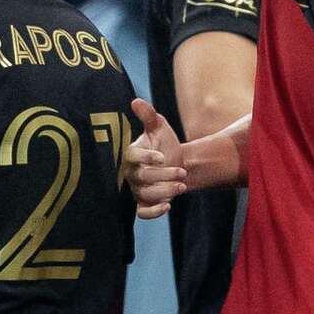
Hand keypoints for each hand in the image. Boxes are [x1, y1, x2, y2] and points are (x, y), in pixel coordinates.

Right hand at [126, 98, 186, 218]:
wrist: (178, 163)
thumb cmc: (165, 144)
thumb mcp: (159, 127)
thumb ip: (148, 116)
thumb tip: (136, 101)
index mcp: (132, 154)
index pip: (132, 156)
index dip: (146, 157)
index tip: (162, 156)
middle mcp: (131, 173)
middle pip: (141, 177)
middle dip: (163, 175)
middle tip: (182, 172)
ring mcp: (137, 189)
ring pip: (145, 194)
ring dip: (165, 192)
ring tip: (182, 185)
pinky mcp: (143, 203)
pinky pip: (143, 212)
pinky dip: (154, 212)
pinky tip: (168, 206)